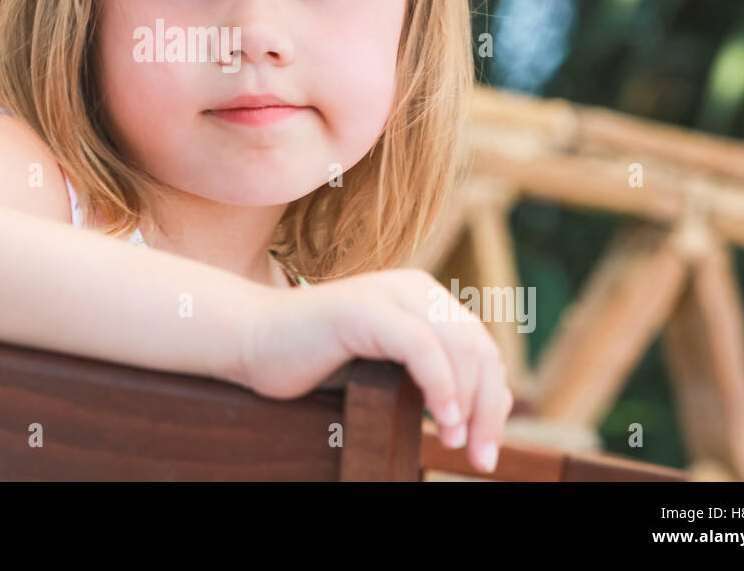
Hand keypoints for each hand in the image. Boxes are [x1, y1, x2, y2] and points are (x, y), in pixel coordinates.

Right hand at [239, 267, 513, 473]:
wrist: (251, 341)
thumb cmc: (311, 361)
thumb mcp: (382, 368)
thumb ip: (425, 375)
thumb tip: (480, 415)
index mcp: (423, 296)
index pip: (481, 349)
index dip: (492, 401)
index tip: (484, 447)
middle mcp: (413, 287)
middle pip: (478, 349)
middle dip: (487, 408)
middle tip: (479, 457)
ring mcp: (389, 293)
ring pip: (459, 348)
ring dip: (468, 404)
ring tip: (455, 442)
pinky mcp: (365, 308)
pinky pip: (422, 347)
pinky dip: (440, 386)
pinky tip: (439, 419)